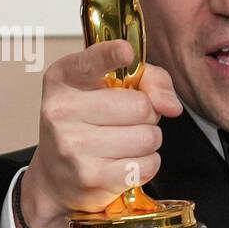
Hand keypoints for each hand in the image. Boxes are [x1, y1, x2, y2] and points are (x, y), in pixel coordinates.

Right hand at [23, 39, 182, 223]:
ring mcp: (74, 145)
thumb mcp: (111, 88)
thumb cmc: (89, 123)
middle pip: (141, 106)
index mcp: (64, 78)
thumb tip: (171, 106)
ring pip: (148, 137)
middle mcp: (62, 110)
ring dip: (148, 140)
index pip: (91, 62)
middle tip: (128, 120)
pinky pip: (147, 164)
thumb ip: (149, 79)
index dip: (112, 55)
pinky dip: (146, 164)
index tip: (125, 51)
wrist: (57, 176)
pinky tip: (125, 161)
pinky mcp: (91, 176)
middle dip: (148, 115)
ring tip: (125, 141)